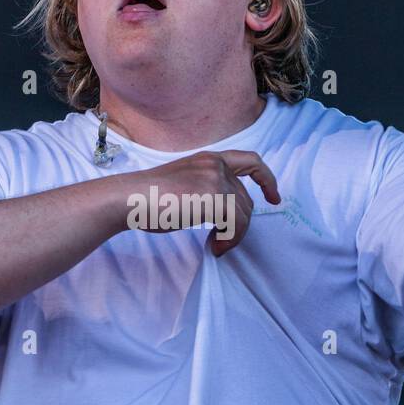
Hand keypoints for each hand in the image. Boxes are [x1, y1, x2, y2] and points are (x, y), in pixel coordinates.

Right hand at [122, 150, 280, 255]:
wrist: (129, 199)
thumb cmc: (147, 198)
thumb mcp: (183, 184)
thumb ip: (205, 189)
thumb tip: (224, 216)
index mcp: (208, 159)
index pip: (250, 160)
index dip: (267, 179)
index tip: (273, 198)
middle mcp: (215, 165)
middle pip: (246, 199)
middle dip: (240, 224)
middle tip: (221, 241)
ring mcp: (215, 180)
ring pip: (244, 214)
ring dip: (234, 235)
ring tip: (216, 245)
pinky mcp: (213, 197)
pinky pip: (237, 224)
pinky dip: (230, 239)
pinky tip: (215, 246)